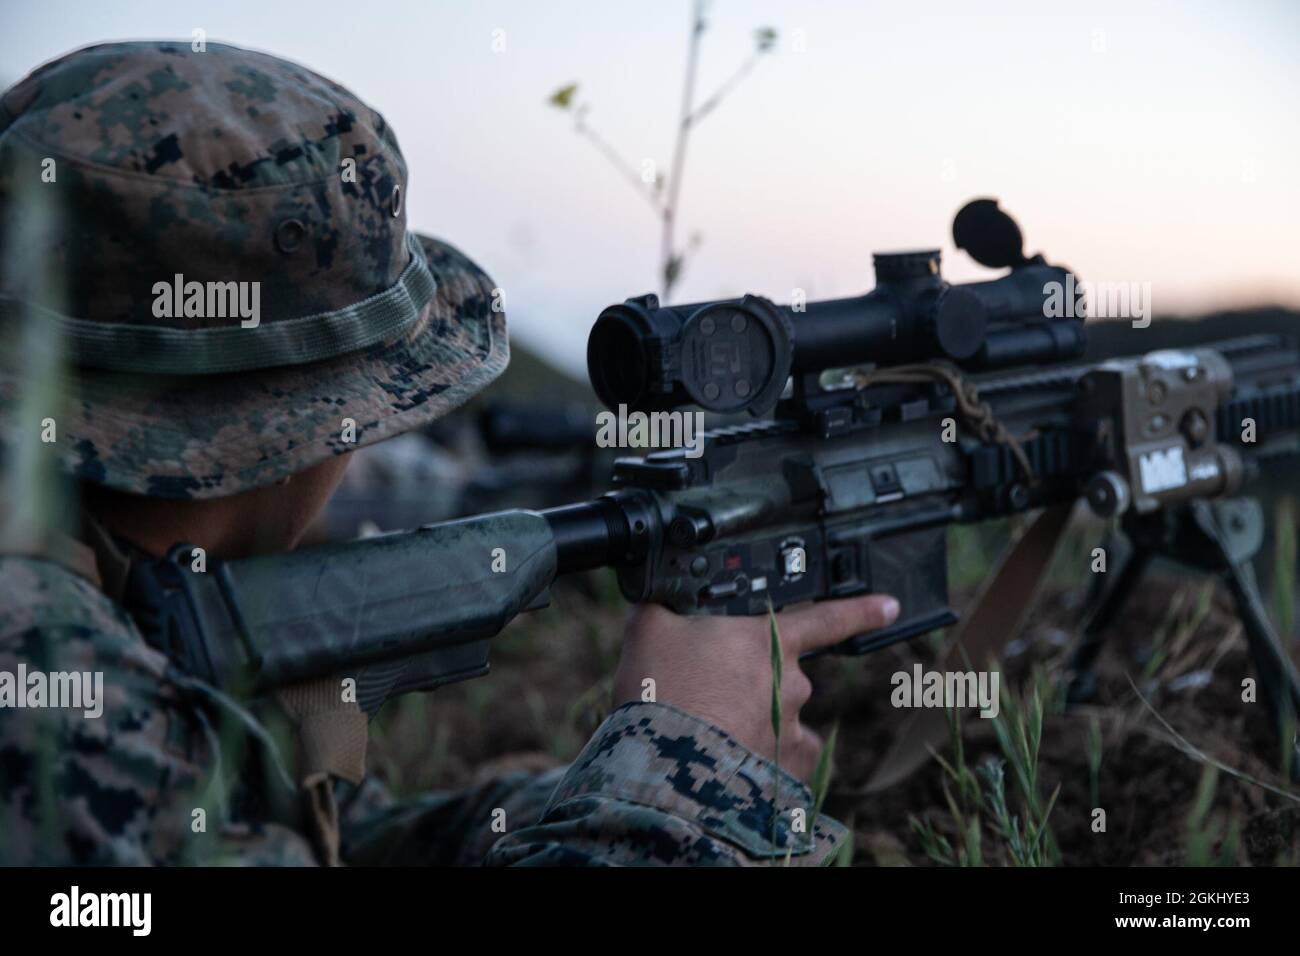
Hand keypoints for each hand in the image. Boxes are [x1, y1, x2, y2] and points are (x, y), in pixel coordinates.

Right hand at [612, 594, 899, 782]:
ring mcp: (794, 728)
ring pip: (782, 718)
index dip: (860, 610)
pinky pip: (785, 758)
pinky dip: (765, 758)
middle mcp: (791, 682)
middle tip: (706, 692)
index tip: (889, 605)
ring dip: (756, 720)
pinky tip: (733, 757)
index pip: (828, 618)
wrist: (666, 765)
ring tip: (710, 730)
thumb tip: (659, 593)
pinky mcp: (789, 769)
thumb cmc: (660, 693)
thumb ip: (664, 605)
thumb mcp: (649, 629)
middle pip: (782, 674)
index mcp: (767, 640)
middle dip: (751, 682)